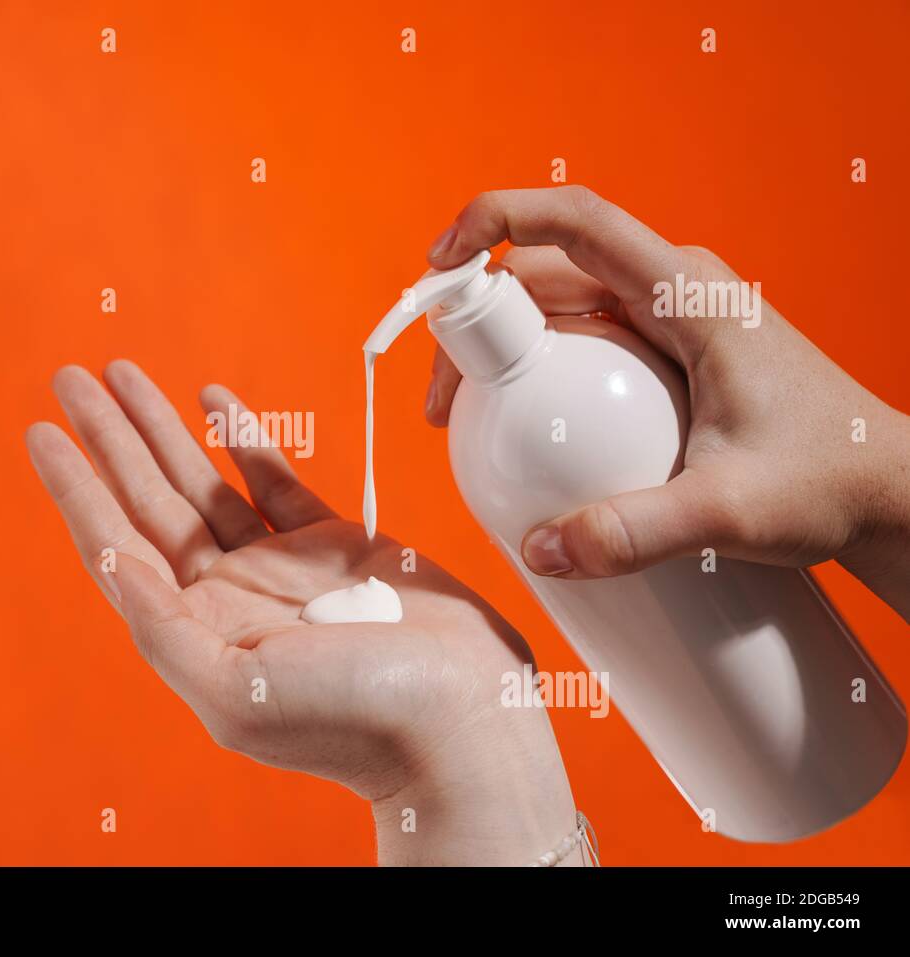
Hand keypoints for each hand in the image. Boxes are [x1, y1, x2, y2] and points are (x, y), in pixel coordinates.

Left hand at [26, 360, 581, 864]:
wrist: (464, 720)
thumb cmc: (357, 721)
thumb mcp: (237, 690)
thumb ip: (165, 627)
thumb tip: (111, 560)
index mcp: (196, 630)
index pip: (116, 544)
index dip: (75, 487)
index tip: (41, 432)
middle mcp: (227, 595)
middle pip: (148, 500)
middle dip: (108, 437)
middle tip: (69, 379)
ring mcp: (277, 566)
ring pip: (203, 480)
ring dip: (161, 427)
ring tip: (121, 375)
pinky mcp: (332, 544)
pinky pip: (273, 479)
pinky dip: (243, 438)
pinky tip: (210, 400)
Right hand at [426, 186, 909, 620]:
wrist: (887, 492)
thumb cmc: (830, 481)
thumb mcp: (729, 510)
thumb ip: (635, 532)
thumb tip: (540, 549)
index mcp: (688, 291)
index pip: (575, 220)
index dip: (495, 222)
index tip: (438, 268)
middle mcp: (674, 289)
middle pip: (547, 271)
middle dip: (477, 319)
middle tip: (444, 404)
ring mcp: (671, 321)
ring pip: (561, 308)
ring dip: (504, 348)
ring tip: (469, 419)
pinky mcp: (668, 355)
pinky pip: (585, 344)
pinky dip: (539, 372)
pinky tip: (525, 425)